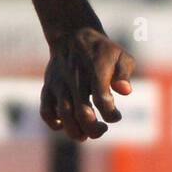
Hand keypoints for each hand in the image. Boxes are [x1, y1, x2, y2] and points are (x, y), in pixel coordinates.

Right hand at [40, 26, 135, 140]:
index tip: (116, 116)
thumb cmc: (102, 51)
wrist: (73, 36)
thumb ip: (124, 73)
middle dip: (93, 128)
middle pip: (82, 112)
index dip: (111, 114)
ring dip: (74, 130)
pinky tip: (63, 125)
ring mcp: (60, 84)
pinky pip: (46, 109)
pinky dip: (53, 122)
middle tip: (101, 129)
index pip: (102, 99)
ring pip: (63, 114)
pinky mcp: (49, 88)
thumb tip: (125, 91)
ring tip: (84, 135)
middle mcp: (76, 80)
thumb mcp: (120, 56)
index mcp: (96, 72)